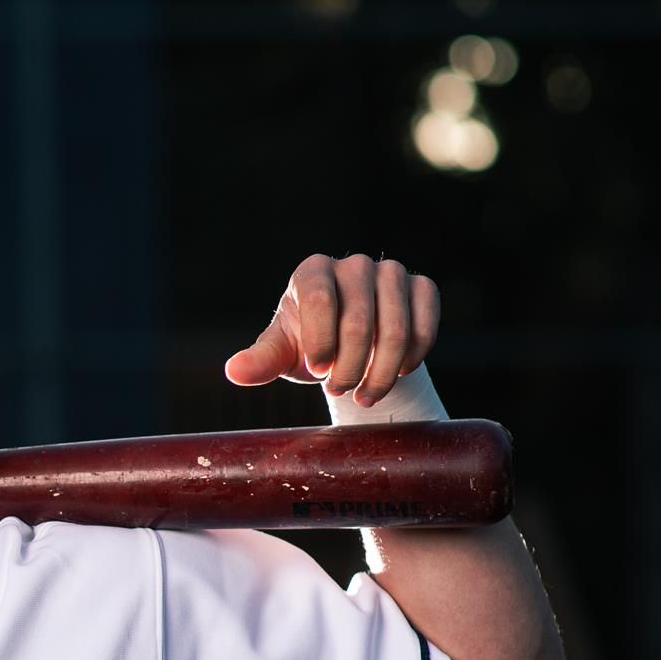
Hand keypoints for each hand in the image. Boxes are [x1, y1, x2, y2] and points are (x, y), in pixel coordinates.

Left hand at [223, 254, 440, 407]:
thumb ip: (260, 361)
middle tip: (339, 390)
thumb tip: (234, 372)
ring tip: (364, 394)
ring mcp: (392, 273)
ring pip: (395, 329)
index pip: (320, 300)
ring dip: (380, 373)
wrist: (350, 345)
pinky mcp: (422, 288)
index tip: (317, 372)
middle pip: (358, 322)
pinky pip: (426, 326)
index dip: (320, 343)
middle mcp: (354, 265)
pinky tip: (396, 373)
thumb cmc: (308, 345)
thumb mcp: (281, 353)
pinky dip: (411, 358)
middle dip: (348, 368)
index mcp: (313, 270)